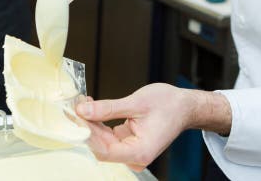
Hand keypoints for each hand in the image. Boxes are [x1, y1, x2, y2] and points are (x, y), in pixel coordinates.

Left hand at [76, 83, 194, 170]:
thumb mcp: (136, 102)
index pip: (103, 150)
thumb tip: (83, 111)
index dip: (87, 134)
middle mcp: (134, 157)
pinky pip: (108, 137)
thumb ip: (108, 108)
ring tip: (82, 103)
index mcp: (139, 152)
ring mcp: (131, 152)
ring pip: (102, 141)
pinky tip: (92, 108)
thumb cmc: (169, 105)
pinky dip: (99, 123)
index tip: (75, 116)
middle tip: (75, 105)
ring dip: (91, 123)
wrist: (186, 106)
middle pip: (100, 146)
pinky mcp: (128, 144)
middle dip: (86, 126)